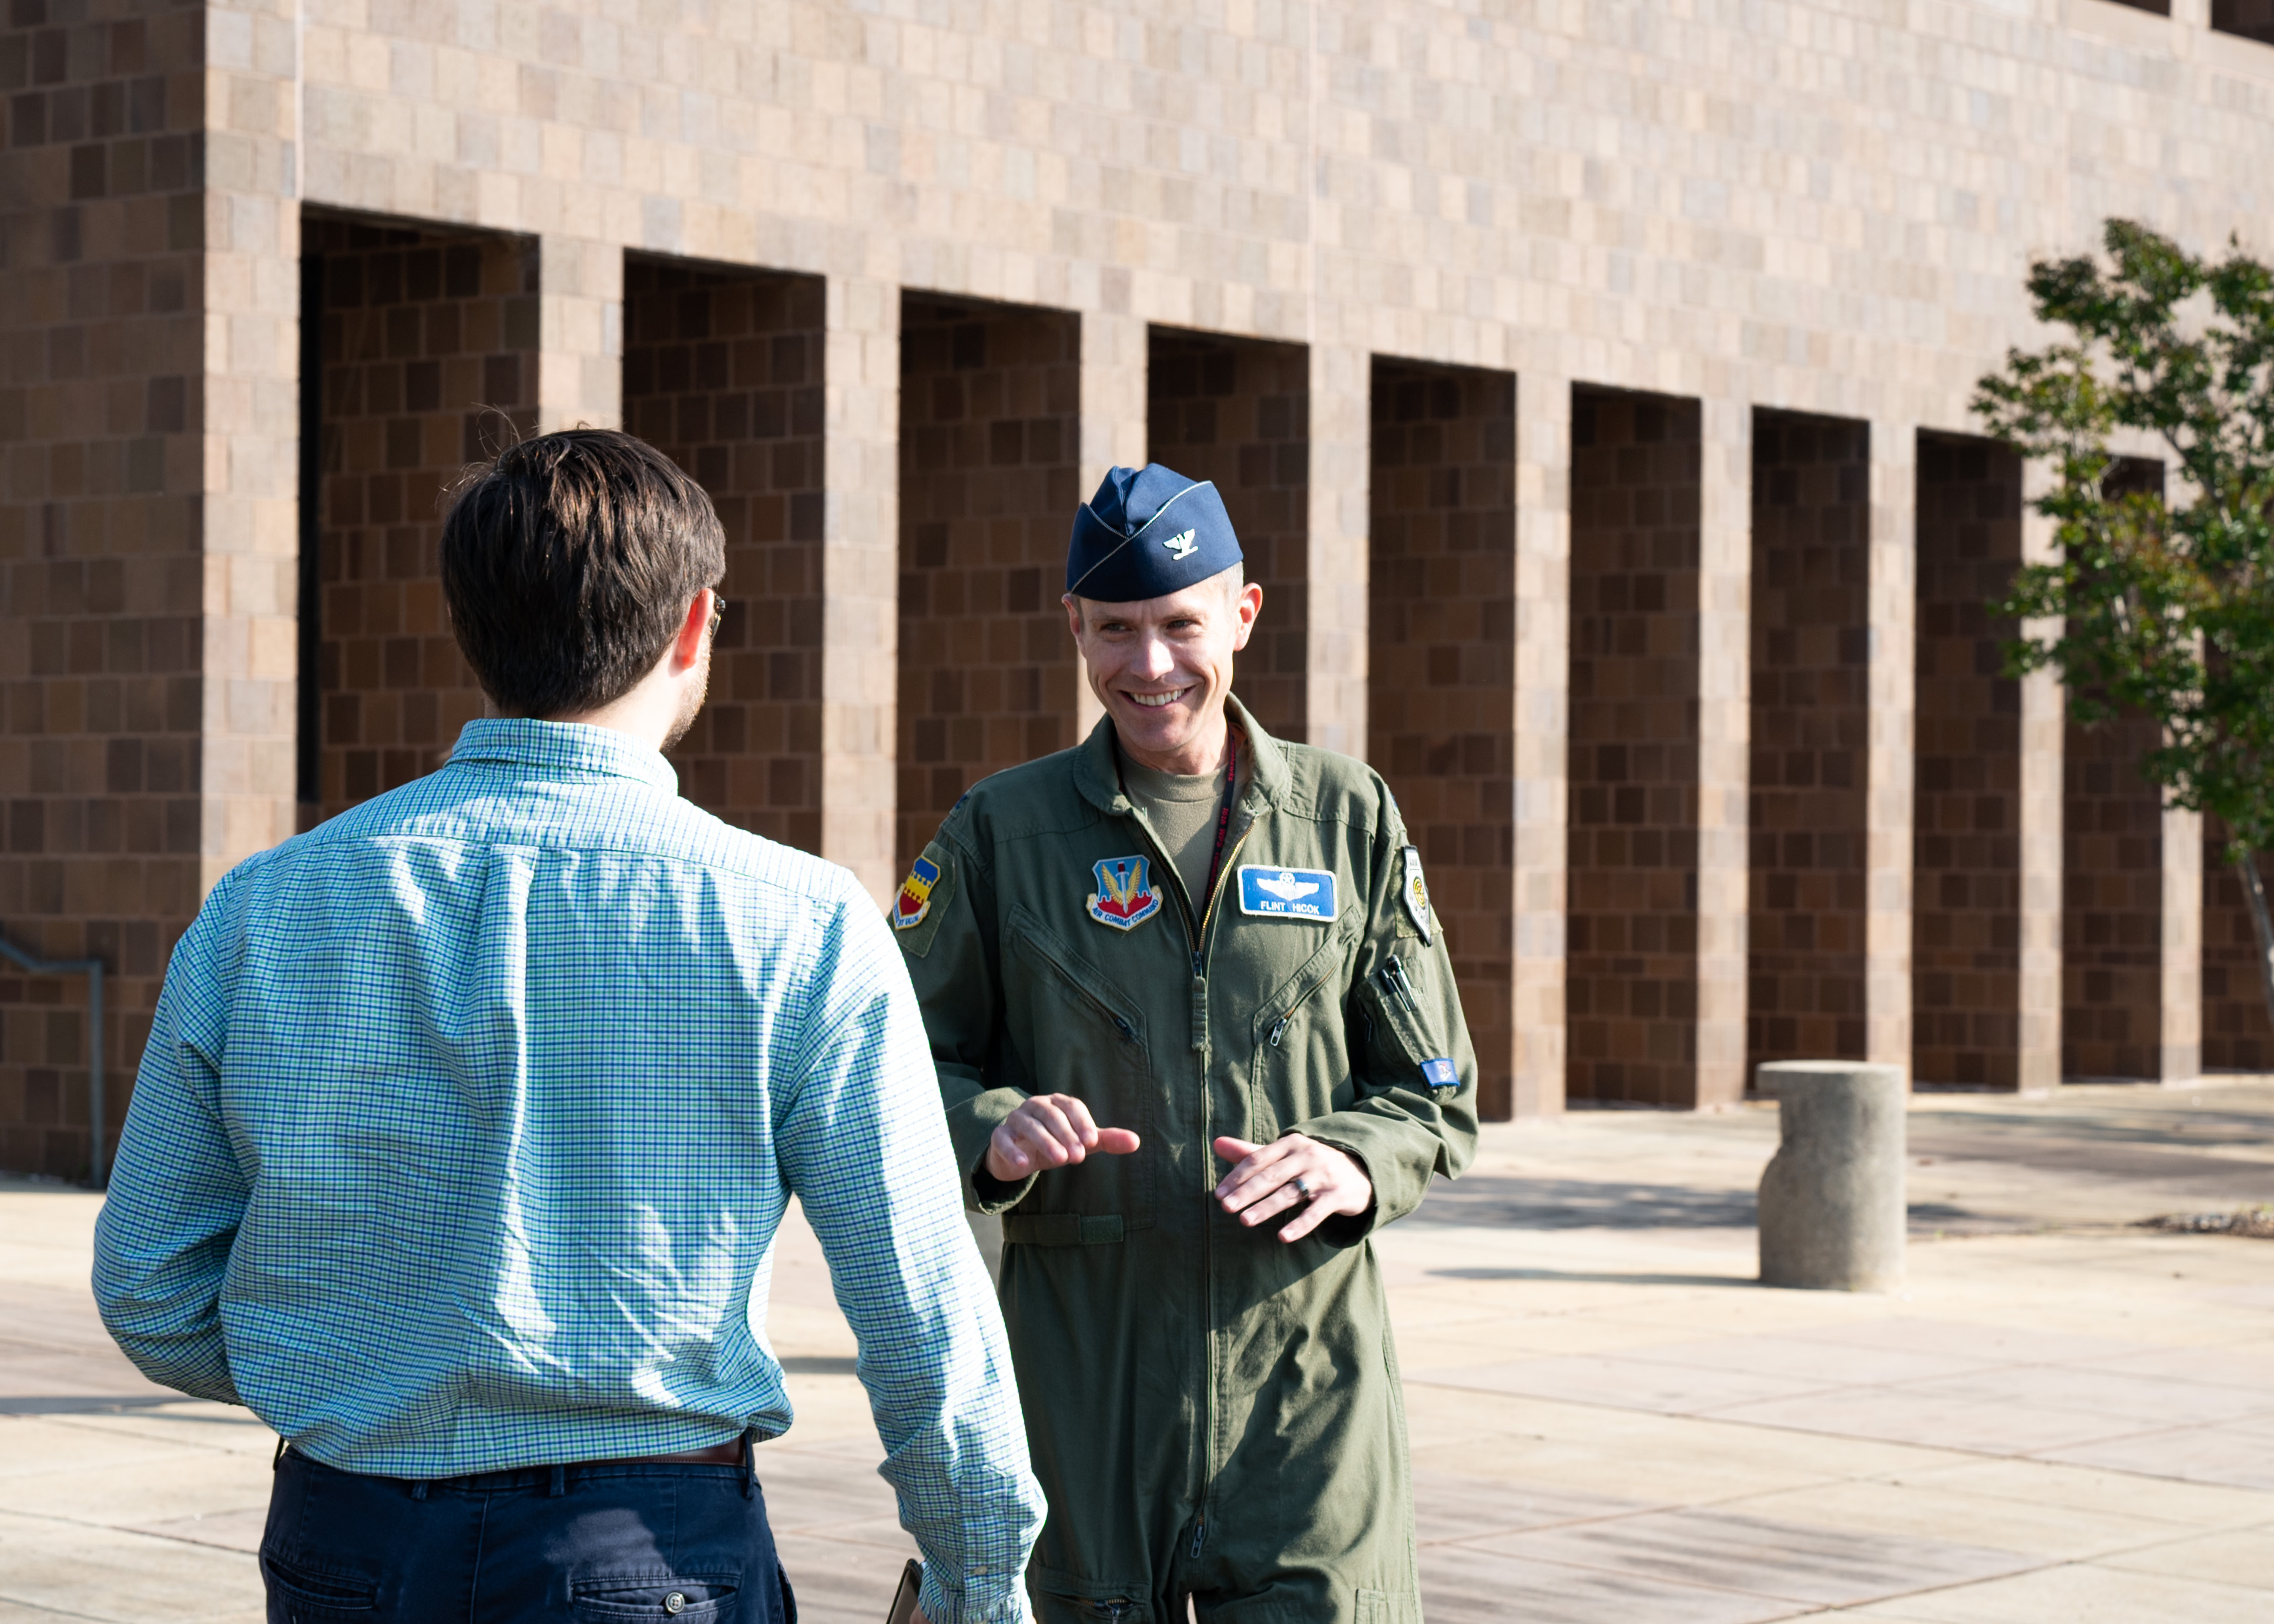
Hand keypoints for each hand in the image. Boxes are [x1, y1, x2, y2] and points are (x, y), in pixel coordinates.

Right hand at [985, 1093, 1140, 1182]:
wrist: (1020, 1155)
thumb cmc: (1056, 1143)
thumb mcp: (1081, 1142)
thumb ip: (1106, 1140)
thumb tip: (1136, 1142)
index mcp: (1058, 1103)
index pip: (1071, 1106)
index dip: (1082, 1122)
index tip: (1092, 1142)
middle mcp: (1036, 1106)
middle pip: (1051, 1115)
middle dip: (1066, 1135)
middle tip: (1078, 1157)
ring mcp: (1016, 1119)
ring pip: (1028, 1125)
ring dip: (1045, 1141)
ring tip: (1059, 1160)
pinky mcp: (999, 1136)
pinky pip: (1002, 1139)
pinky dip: (1013, 1150)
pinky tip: (1024, 1164)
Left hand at [1212, 1134, 1372, 1241]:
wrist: (1361, 1170)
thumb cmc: (1312, 1164)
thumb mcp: (1285, 1155)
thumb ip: (1251, 1152)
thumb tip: (1216, 1143)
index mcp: (1291, 1143)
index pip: (1258, 1159)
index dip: (1237, 1177)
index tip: (1219, 1194)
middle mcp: (1307, 1156)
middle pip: (1272, 1175)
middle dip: (1247, 1191)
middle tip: (1226, 1207)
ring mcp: (1324, 1175)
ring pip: (1291, 1193)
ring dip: (1267, 1207)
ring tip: (1245, 1221)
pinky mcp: (1338, 1195)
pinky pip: (1316, 1212)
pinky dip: (1300, 1225)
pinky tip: (1283, 1237)